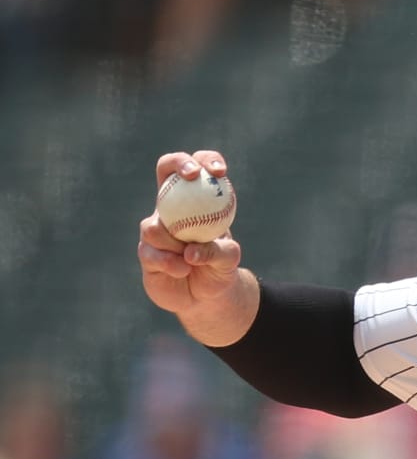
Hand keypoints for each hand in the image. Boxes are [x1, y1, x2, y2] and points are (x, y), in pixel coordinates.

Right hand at [139, 150, 255, 345]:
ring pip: (155, 225)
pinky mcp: (146, 253)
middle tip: (193, 176)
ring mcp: (155, 229)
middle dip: (179, 163)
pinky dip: (170, 263)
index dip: (204, 160)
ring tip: (193, 261)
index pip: (196, 168)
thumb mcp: (229, 258)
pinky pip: (151, 252)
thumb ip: (217, 251)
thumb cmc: (220, 268)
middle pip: (165, 170)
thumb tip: (191, 250)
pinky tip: (182, 270)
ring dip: (176, 243)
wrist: (206, 297)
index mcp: (195, 202)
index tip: (218, 171)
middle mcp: (171, 208)